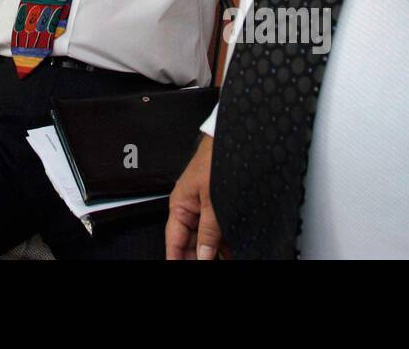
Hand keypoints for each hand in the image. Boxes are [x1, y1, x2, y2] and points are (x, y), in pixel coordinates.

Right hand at [165, 134, 225, 259]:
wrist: (234, 140)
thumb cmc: (217, 159)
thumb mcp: (213, 201)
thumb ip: (209, 231)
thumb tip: (204, 255)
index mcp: (181, 205)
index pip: (174, 241)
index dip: (176, 259)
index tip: (178, 269)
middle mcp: (192, 208)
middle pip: (191, 243)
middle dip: (199, 257)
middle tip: (209, 265)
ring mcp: (206, 207)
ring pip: (207, 238)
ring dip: (214, 252)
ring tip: (224, 260)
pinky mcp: (221, 205)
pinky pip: (219, 230)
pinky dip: (224, 243)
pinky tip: (231, 251)